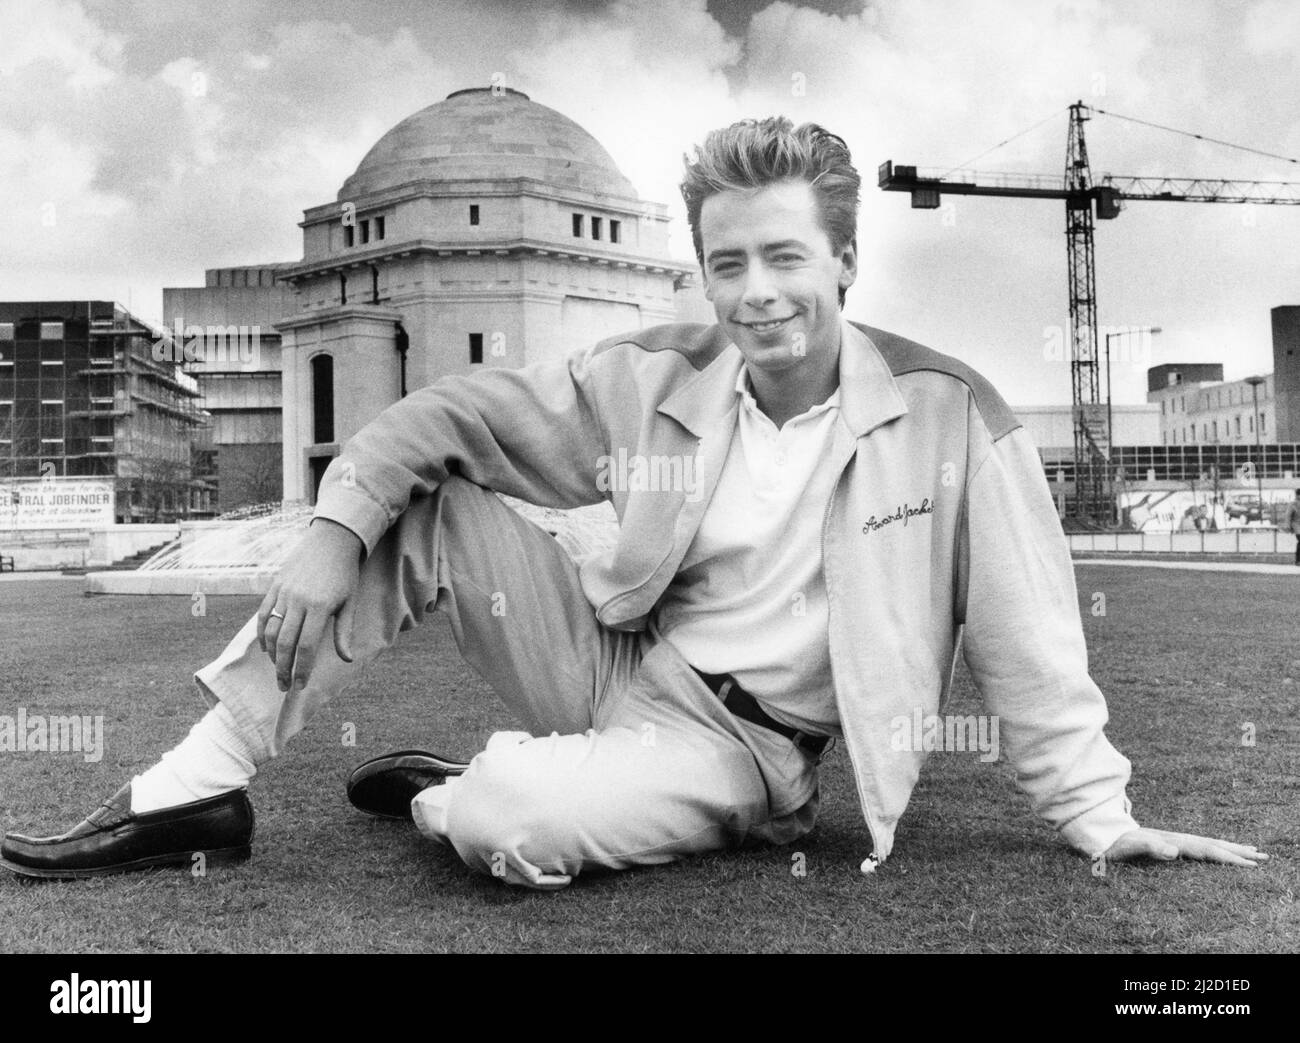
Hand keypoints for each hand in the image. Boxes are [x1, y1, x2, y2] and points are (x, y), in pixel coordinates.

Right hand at [257, 519, 364, 692]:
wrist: (331, 541)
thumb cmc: (344, 574)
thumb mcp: (349, 603)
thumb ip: (344, 632)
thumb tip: (347, 659)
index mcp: (320, 608)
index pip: (307, 647)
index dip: (302, 669)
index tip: (300, 686)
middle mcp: (299, 601)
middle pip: (285, 644)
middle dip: (284, 669)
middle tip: (284, 686)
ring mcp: (284, 593)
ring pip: (271, 631)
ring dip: (272, 655)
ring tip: (278, 669)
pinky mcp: (275, 586)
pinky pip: (263, 614)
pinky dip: (262, 634)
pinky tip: (267, 649)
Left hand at [1104, 828, 1267, 867]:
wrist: (1101, 836)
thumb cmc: (1116, 845)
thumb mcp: (1131, 848)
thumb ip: (1151, 847)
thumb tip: (1173, 851)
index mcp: (1173, 841)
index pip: (1206, 850)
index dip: (1227, 857)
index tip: (1249, 864)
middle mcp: (1176, 839)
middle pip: (1212, 844)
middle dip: (1237, 851)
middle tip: (1262, 856)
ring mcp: (1173, 840)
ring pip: (1207, 844)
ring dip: (1229, 848)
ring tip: (1250, 851)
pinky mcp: (1168, 844)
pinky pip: (1197, 847)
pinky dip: (1213, 849)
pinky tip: (1218, 852)